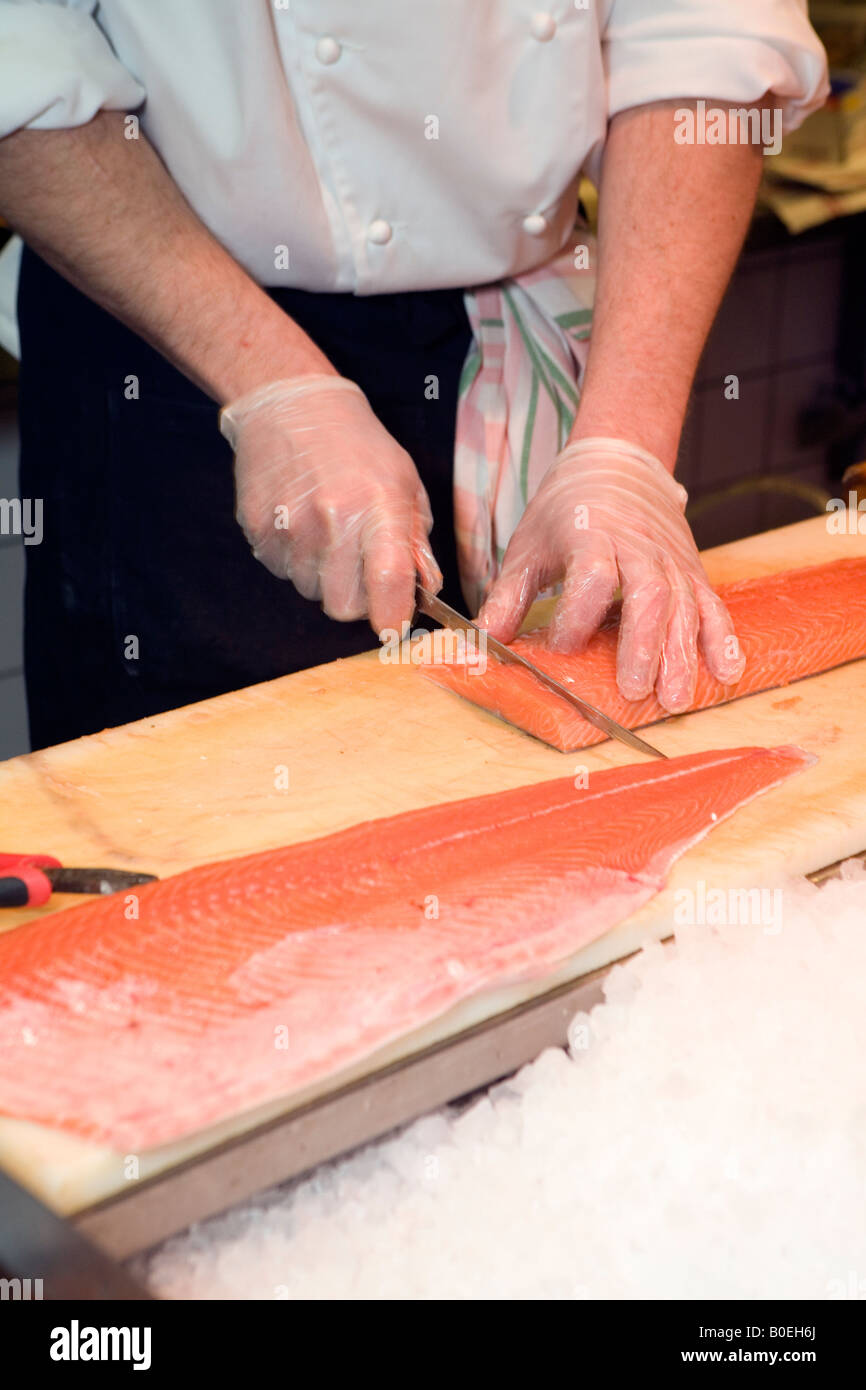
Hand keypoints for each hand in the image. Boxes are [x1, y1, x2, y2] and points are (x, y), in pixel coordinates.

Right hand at [219, 375, 440, 634]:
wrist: (291, 408)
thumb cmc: (358, 447)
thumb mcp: (404, 485)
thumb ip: (416, 544)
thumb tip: (422, 594)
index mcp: (378, 506)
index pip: (388, 582)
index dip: (393, 617)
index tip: (394, 627)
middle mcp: (332, 520)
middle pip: (345, 605)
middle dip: (358, 598)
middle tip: (359, 565)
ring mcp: (289, 527)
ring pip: (312, 592)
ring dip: (324, 576)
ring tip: (327, 531)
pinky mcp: (257, 530)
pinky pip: (282, 573)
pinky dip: (296, 560)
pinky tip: (301, 522)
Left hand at [477, 437, 744, 712]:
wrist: (616, 464)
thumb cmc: (565, 511)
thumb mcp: (527, 547)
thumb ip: (507, 598)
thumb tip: (480, 644)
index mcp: (591, 536)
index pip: (592, 578)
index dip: (578, 615)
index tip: (562, 647)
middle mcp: (638, 548)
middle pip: (649, 596)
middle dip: (643, 646)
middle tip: (635, 691)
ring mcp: (670, 560)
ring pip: (685, 607)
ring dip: (682, 655)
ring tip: (675, 700)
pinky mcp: (692, 570)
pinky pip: (713, 604)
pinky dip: (721, 639)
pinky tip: (725, 672)